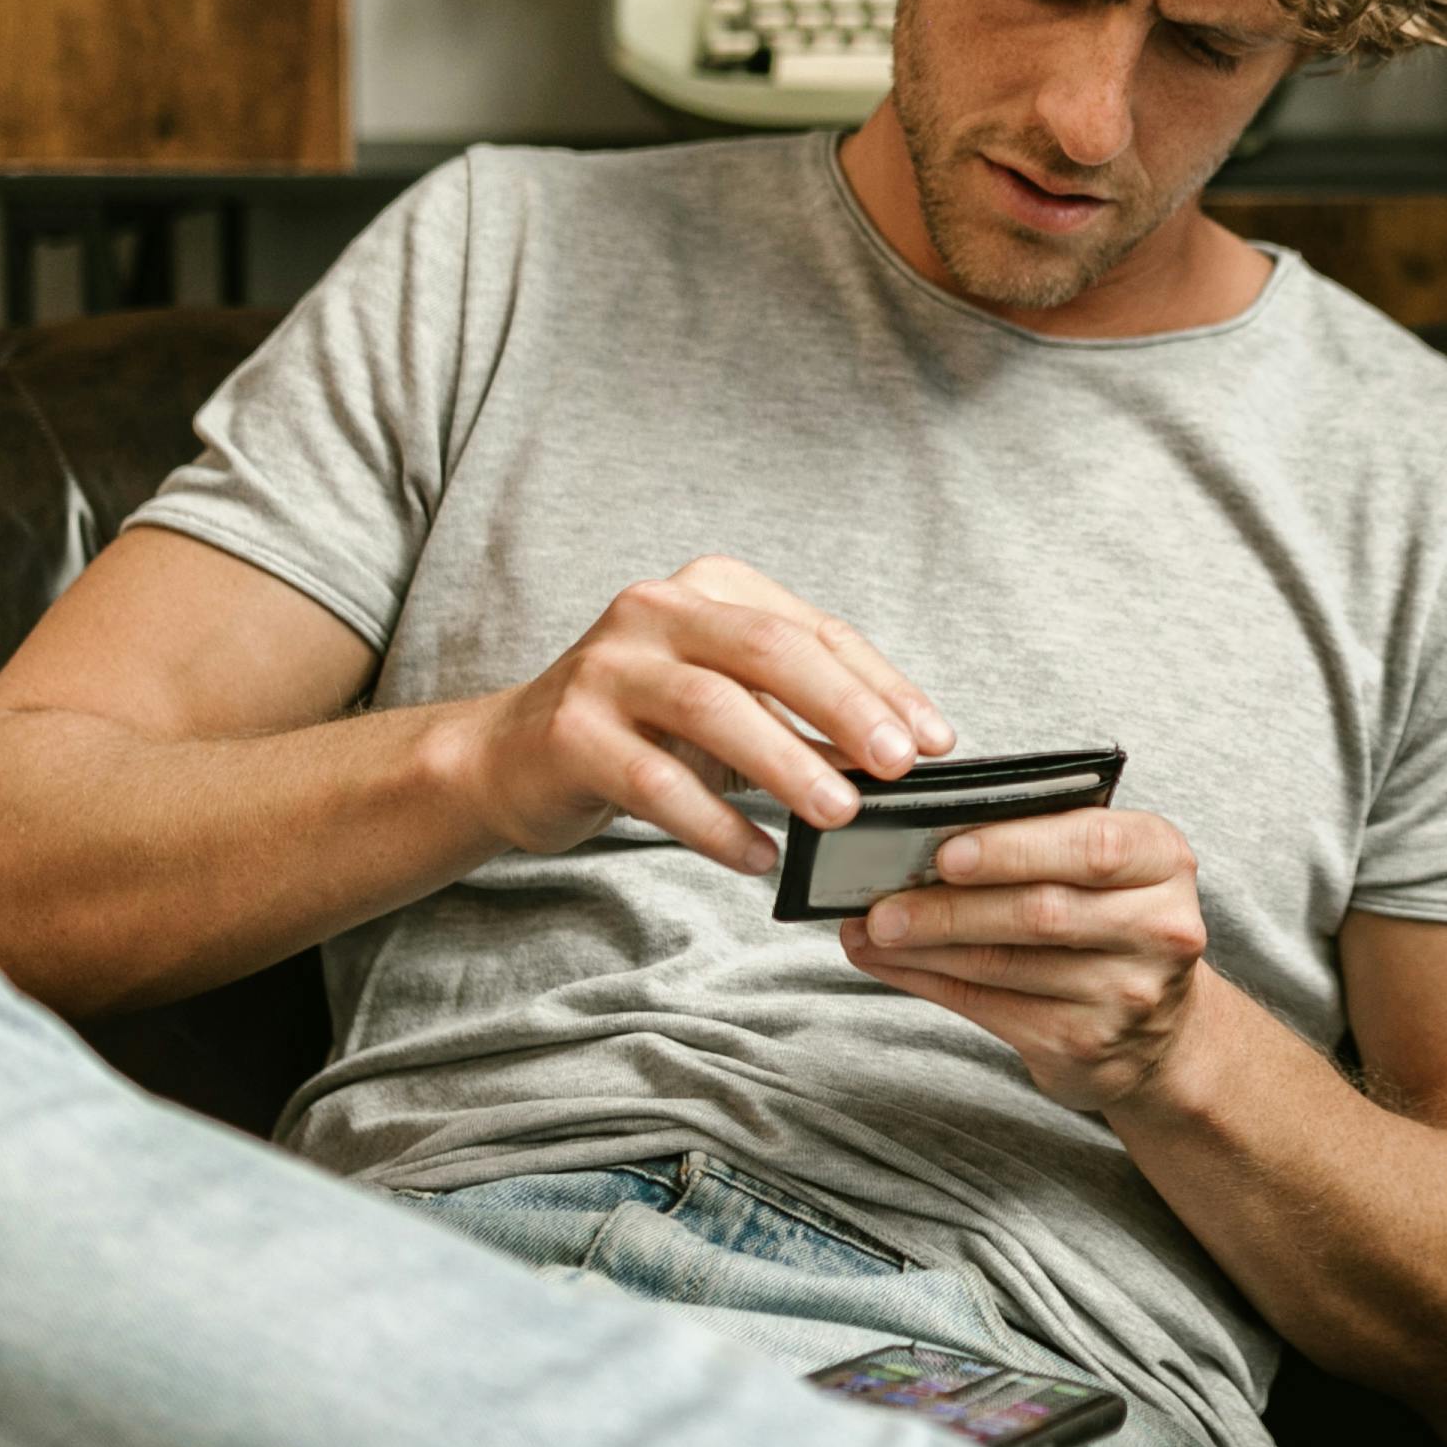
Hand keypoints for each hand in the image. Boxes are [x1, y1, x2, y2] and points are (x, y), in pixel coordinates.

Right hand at [432, 559, 953, 872]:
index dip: (882, 684)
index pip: (813, 630)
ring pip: (713, 709)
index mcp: (709, 589)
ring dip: (786, 764)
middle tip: (899, 765)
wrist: (509, 757)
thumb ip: (805, 720)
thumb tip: (904, 756)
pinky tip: (759, 858)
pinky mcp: (570, 732)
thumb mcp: (731, 709)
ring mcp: (606, 667)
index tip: (937, 739)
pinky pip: (656, 781)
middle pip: (768, 650)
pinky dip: (715, 824)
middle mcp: (656, 610)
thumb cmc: (643, 729)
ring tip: (839, 815)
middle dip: (844, 707)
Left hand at [840, 806, 1215, 1114]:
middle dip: (950, 907)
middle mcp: (1158, 930)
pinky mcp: (1083, 1044)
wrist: (1159, 1031)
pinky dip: (929, 982)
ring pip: (1005, 965)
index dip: (1015, 848)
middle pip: (1041, 912)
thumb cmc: (1112, 921)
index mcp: (1163, 862)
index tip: (946, 852)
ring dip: (925, 947)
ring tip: (871, 931)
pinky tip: (892, 964)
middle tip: (883, 903)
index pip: (1093, 846)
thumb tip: (922, 833)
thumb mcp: (1105, 867)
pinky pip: (988, 1008)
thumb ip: (1040, 840)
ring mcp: (1125, 995)